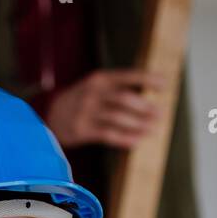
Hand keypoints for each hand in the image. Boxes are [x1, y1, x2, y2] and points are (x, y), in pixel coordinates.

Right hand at [44, 68, 166, 149]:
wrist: (51, 114)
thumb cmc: (82, 100)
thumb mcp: (97, 86)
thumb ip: (118, 88)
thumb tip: (149, 94)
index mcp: (100, 79)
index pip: (128, 76)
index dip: (148, 79)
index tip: (165, 85)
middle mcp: (93, 93)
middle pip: (124, 99)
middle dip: (145, 107)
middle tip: (160, 114)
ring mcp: (86, 112)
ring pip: (118, 118)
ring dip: (139, 125)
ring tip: (153, 129)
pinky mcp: (82, 130)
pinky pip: (108, 135)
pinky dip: (125, 138)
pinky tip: (137, 141)